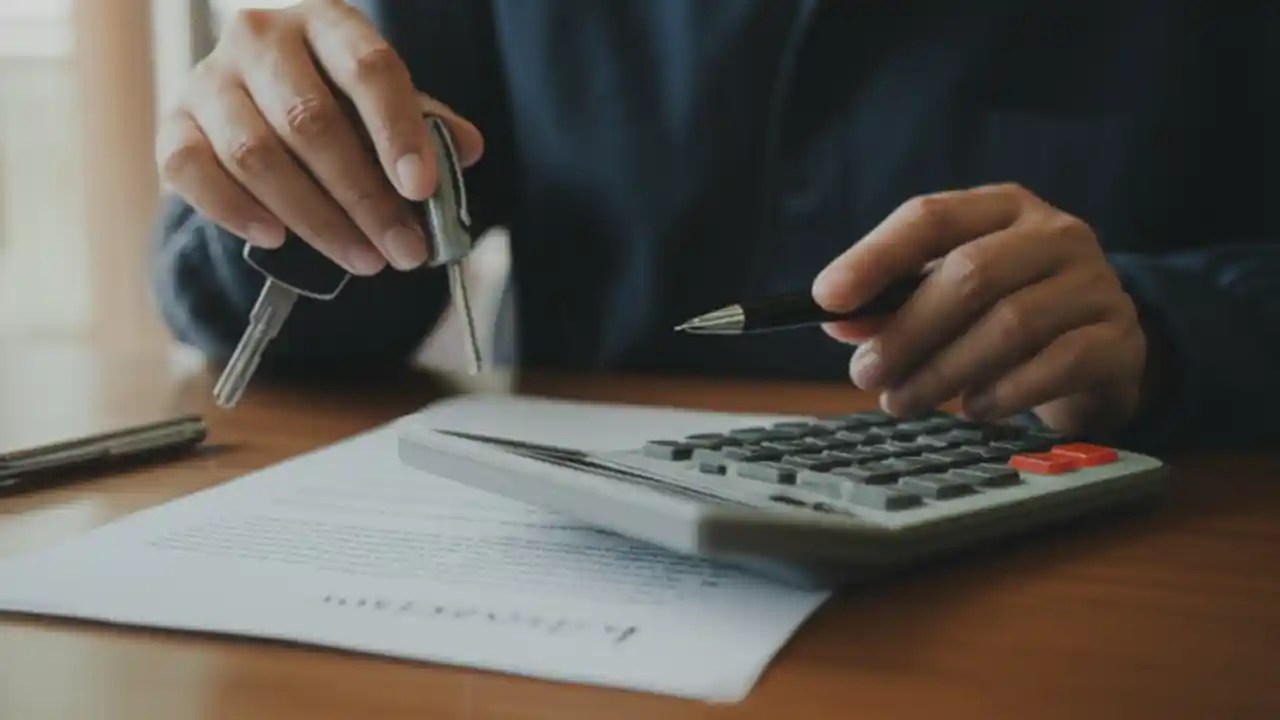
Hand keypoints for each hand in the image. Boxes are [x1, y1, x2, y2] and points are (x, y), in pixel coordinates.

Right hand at [154, 0, 483, 275]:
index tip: (422, 190)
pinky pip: (193, 173)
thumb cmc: (336, 102)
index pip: (368, 69)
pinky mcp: (173, 124)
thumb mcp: (385, 104)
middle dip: (364, 198)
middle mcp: (261, 38)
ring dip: (315, 219)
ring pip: (256, 155)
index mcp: (326, 22)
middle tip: (403, 251)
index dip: (398, 132)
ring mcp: (209, 80)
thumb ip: (426, 126)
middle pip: (310, 121)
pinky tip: (280, 239)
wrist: (255, 101)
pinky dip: (237, 212)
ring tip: (363, 260)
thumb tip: (467, 150)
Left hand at [812, 183, 1147, 436]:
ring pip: (1009, 323)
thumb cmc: (1007, 316)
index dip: (874, 256)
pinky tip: (972, 408)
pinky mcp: (1119, 338)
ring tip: (903, 400)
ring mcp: (1096, 283)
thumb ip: (893, 304)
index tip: (827, 298)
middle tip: (865, 375)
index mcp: (1004, 208)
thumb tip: (835, 319)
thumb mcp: (948, 299)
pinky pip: (1054, 365)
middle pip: (970, 273)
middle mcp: (1056, 233)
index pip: (931, 217)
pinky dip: (1002, 393)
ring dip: (943, 371)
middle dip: (906, 331)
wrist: (1103, 352)